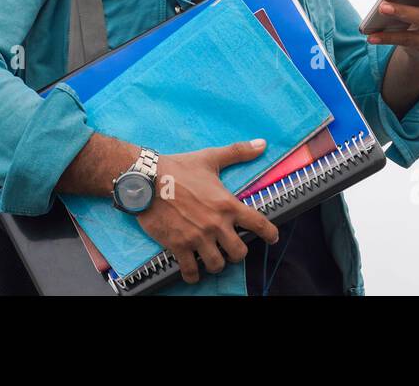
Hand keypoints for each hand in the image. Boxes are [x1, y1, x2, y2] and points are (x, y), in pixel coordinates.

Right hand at [135, 139, 279, 283]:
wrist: (146, 178)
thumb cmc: (178, 168)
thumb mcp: (211, 158)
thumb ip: (238, 152)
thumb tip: (261, 144)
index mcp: (227, 204)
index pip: (259, 224)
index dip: (270, 234)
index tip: (272, 238)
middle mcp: (216, 224)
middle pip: (239, 252)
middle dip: (237, 252)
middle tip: (230, 247)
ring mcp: (197, 237)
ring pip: (217, 264)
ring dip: (217, 264)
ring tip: (213, 259)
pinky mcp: (178, 245)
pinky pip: (190, 270)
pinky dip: (193, 275)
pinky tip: (193, 272)